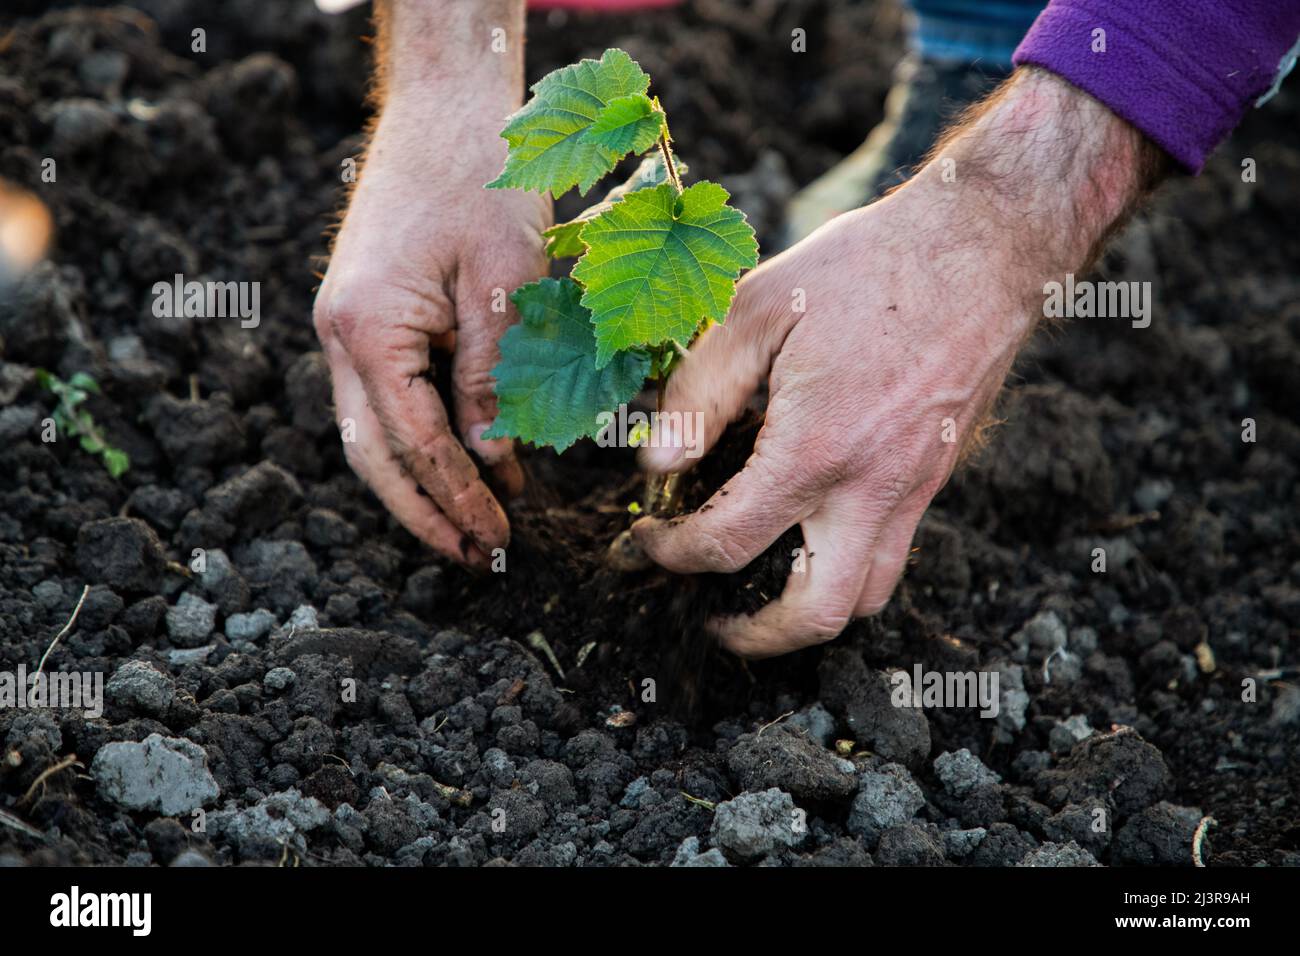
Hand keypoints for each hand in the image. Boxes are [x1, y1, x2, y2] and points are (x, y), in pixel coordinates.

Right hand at [313, 0, 543, 567]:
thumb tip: (494, 462)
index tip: (495, 537)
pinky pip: (389, 396)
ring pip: (373, 432)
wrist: (447, 104)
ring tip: (473, 523)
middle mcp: (341, 334)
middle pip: (372, 455)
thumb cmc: (481, 177)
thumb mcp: (503, 282)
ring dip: (420, 481)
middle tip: (473, 555)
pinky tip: (467, 458)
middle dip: (422, 512)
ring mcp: (348, 324)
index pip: (412, 442)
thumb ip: (494, 378)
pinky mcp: (369, 315)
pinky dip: (424, 436)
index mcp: (365, 328)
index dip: (455, 496)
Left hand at [632, 68, 1161, 656]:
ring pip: (866, 598)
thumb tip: (657, 463)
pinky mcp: (936, 478)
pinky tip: (808, 529)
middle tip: (710, 618)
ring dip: (807, 612)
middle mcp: (872, 487)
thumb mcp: (758, 309)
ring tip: (759, 589)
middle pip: (816, 615)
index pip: (726, 543)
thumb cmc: (867, 267)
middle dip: (754, 637)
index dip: (670, 553)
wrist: (984, 246)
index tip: (646, 538)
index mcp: (816, 449)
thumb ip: (699, 392)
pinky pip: (892, 553)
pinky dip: (844, 568)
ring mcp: (914, 490)